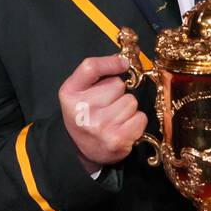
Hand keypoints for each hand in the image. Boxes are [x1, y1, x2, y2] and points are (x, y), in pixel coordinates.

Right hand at [59, 54, 146, 173]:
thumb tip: (124, 61)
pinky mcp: (116, 139)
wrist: (83, 149)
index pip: (91, 67)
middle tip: (107, 105)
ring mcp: (100, 125)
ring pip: (131, 102)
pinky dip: (136, 122)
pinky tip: (122, 128)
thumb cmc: (84, 115)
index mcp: (69, 93)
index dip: (110, 62)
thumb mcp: (78, 91)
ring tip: (114, 118)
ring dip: (127, 108)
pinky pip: (140, 118)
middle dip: (118, 93)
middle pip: (117, 85)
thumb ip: (96, 73)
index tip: (123, 64)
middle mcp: (82, 109)